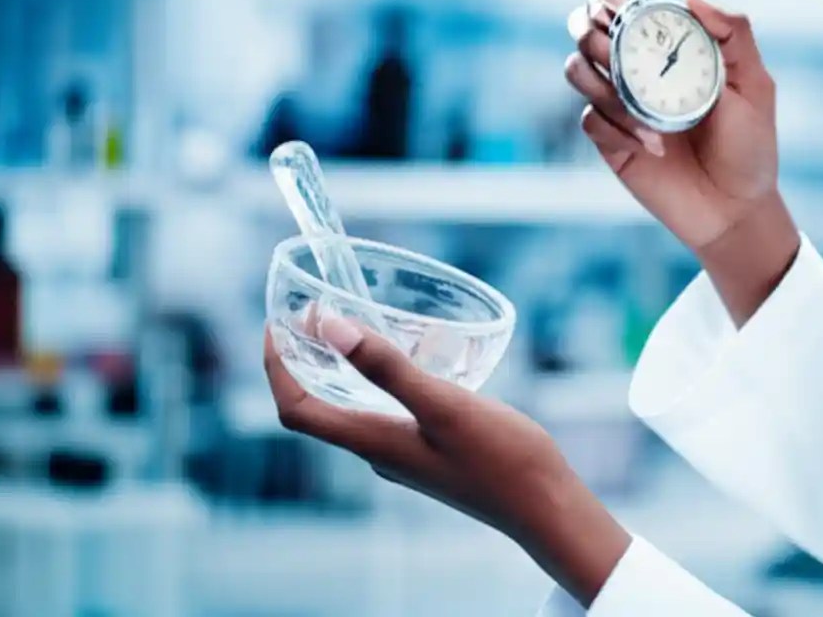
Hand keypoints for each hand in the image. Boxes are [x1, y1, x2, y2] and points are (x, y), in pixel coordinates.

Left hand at [263, 318, 631, 606]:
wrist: (546, 507)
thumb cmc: (501, 459)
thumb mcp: (444, 404)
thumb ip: (387, 368)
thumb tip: (329, 328)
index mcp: (373, 442)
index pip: (297, 410)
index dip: (276, 368)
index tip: (276, 324)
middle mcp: (380, 452)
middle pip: (319, 407)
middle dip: (304, 360)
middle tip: (309, 315)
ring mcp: (405, 455)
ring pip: (355, 408)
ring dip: (341, 369)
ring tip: (350, 325)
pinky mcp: (431, 452)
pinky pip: (388, 411)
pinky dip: (380, 379)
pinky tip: (409, 356)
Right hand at [565, 0, 785, 252]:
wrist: (736, 208)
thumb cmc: (750, 145)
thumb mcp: (755, 85)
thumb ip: (733, 34)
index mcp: (668, 49)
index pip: (621, 8)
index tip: (613, 8)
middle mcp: (637, 71)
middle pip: (585, 33)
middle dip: (590, 33)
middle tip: (613, 51)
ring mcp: (619, 106)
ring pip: (576, 71)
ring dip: (601, 82)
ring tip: (644, 112)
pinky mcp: (611, 142)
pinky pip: (590, 120)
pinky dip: (615, 127)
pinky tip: (651, 145)